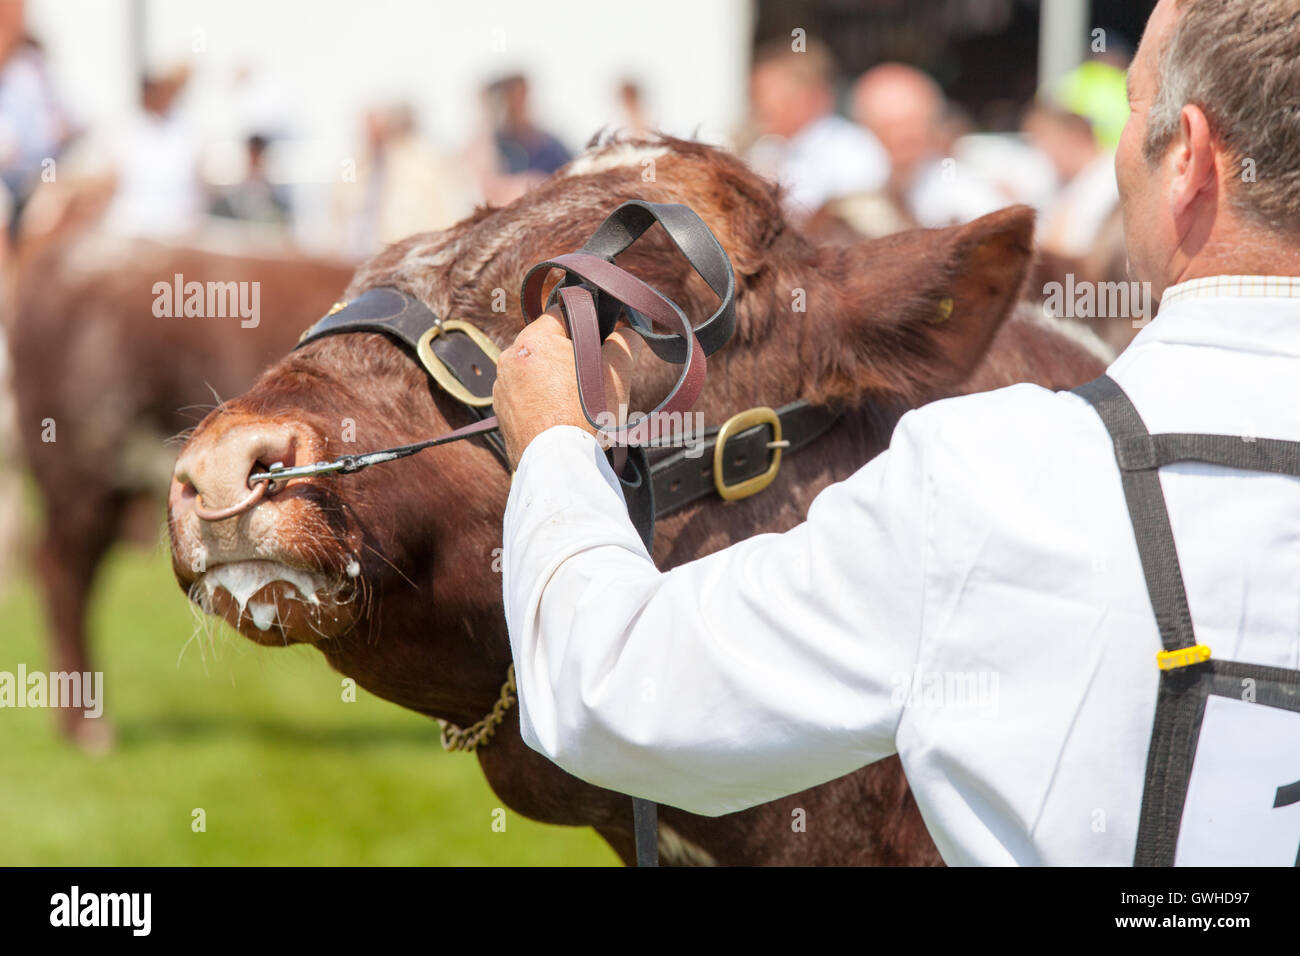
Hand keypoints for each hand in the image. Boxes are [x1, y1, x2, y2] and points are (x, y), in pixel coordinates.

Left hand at [493, 309, 642, 467]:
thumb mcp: (617, 374)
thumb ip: (624, 342)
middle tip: (592, 379)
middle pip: (547, 344)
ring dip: (553, 380)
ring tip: (576, 404)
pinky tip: (560, 419)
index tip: (599, 345)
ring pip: (535, 372)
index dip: (586, 326)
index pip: (561, 314)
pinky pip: (525, 397)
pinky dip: (541, 402)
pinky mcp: (501, 414)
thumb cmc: (586, 416)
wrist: (558, 465)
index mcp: (534, 340)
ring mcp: (501, 388)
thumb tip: (626, 330)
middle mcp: (510, 359)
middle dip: (569, 356)